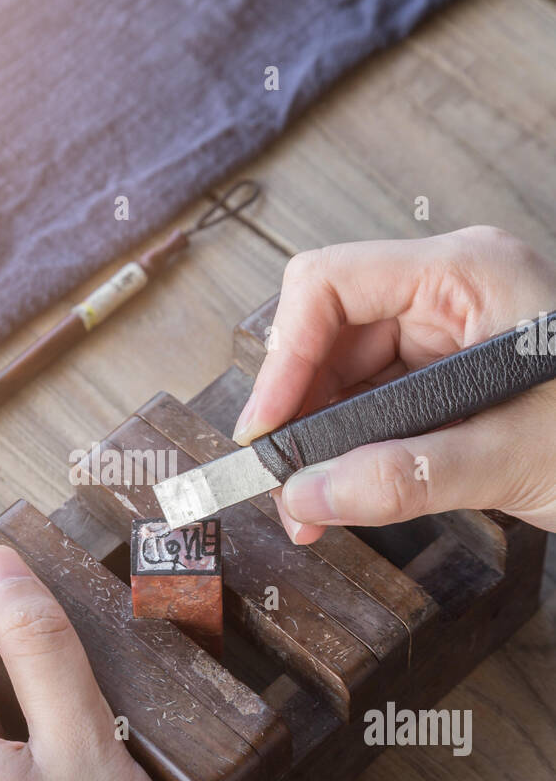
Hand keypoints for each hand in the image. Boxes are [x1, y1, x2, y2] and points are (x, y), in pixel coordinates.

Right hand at [233, 226, 555, 543]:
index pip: (333, 284)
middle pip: (330, 331)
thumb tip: (310, 495)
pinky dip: (352, 450)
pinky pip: (377, 404)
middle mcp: (452, 292)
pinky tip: (341, 493)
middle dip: (299, 411)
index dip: (285, 357)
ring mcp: (451, 334)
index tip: (266, 431)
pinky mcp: (451, 379)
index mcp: (469, 274)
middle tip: (283, 483)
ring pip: (347, 374)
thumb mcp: (514, 459)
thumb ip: (404, 477)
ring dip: (320, 440)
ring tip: (309, 506)